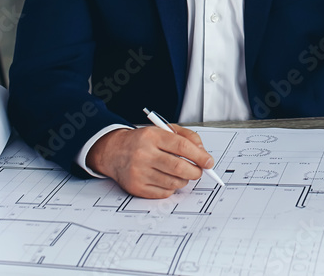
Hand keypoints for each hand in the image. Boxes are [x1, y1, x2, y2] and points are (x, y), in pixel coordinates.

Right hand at [86, 125, 214, 197]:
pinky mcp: (136, 187)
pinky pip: (163, 193)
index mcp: (152, 136)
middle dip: (195, 171)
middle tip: (199, 171)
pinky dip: (171, 188)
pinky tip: (167, 179)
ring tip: (182, 174)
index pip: (181, 146)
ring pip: (173, 182)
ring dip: (184, 180)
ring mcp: (138, 172)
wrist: (114, 152)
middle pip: (179, 167)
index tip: (209, 162)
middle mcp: (144, 154)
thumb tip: (203, 154)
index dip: (199, 155)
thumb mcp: (164, 130)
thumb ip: (187, 137)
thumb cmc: (143, 141)